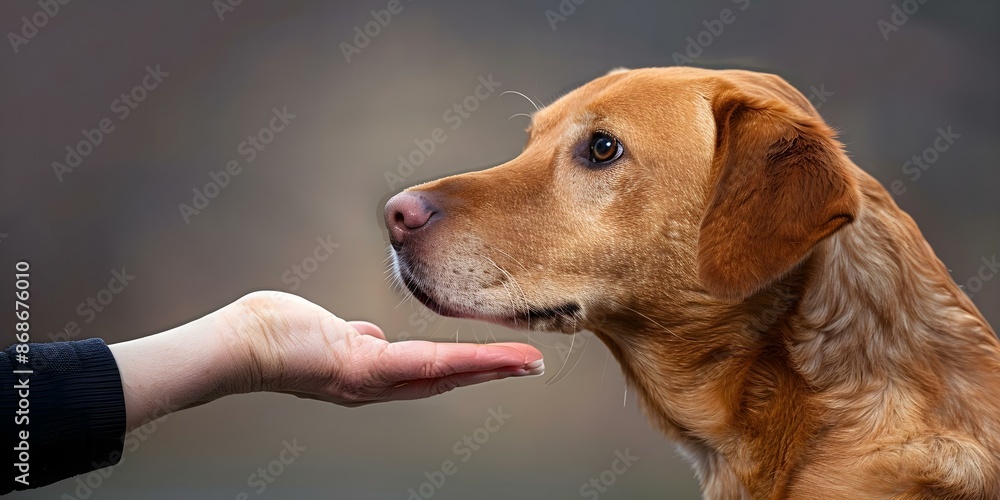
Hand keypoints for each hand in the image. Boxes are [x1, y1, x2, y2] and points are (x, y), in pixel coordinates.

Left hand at [110, 291, 543, 430]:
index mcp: (370, 370)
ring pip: (441, 373)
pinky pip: (420, 364)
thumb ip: (355, 337)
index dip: (468, 368)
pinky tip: (487, 360)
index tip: (501, 361)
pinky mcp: (362, 368)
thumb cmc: (274, 335)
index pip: (429, 369)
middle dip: (491, 371)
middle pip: (444, 377)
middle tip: (531, 365)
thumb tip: (370, 335)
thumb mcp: (326, 332)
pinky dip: (460, 363)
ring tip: (524, 362)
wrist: (240, 346)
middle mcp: (376, 383)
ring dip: (487, 369)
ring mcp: (371, 380)